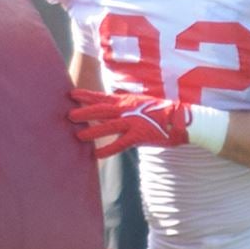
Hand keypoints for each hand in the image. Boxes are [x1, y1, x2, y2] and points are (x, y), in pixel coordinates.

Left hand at [68, 90, 190, 157]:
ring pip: (108, 125)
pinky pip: (120, 143)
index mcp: (127, 101)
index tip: (72, 93)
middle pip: (101, 109)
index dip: (87, 95)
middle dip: (84, 111)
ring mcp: (133, 122)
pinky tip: (96, 154)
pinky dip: (107, 149)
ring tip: (78, 135)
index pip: (102, 97)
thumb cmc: (161, 112)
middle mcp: (128, 109)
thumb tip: (109, 111)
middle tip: (68, 114)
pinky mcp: (139, 135)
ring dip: (92, 130)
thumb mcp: (141, 103)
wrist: (181, 119)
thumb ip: (124, 106)